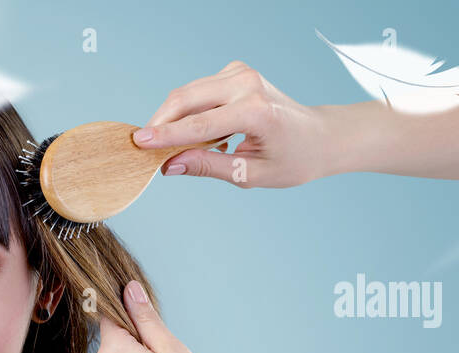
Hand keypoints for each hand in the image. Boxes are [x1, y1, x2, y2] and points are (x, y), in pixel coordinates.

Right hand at [133, 61, 331, 187]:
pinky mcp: (235, 72)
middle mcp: (247, 84)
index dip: (166, 136)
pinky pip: (198, 91)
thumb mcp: (249, 173)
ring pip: (188, 92)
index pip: (199, 124)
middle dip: (160, 122)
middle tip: (142, 146)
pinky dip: (187, 111)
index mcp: (255, 110)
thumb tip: (171, 165)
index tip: (139, 143)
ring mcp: (241, 74)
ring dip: (171, 117)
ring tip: (166, 144)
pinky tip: (193, 132)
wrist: (319, 136)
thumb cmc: (293, 158)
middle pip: (186, 99)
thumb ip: (208, 167)